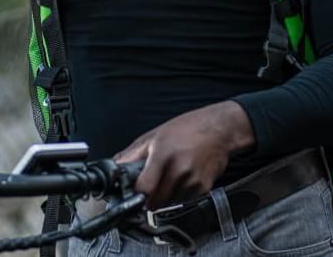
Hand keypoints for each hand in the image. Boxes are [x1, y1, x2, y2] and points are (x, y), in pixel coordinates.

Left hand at [114, 100, 255, 208]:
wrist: (219, 129)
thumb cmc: (186, 129)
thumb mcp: (154, 136)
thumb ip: (132, 155)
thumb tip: (114, 167)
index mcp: (163, 156)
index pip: (144, 189)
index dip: (135, 195)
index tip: (132, 193)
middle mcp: (179, 171)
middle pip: (155, 202)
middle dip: (148, 197)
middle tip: (150, 182)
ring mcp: (193, 181)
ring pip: (168, 204)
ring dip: (164, 196)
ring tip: (169, 175)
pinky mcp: (203, 189)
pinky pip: (183, 201)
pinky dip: (178, 194)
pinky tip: (182, 177)